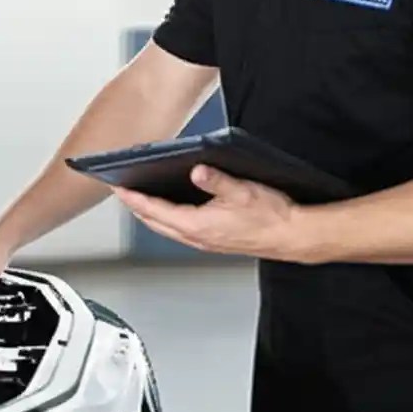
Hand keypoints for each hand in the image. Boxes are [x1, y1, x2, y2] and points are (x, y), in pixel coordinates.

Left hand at [117, 165, 312, 262]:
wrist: (293, 236)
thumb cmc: (272, 217)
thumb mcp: (242, 190)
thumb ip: (216, 180)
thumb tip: (196, 170)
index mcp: (198, 225)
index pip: (155, 211)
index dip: (135, 199)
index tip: (120, 188)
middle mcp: (197, 237)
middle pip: (155, 223)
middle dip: (136, 207)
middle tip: (122, 191)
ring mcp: (205, 241)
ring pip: (167, 228)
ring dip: (150, 214)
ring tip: (140, 199)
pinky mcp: (213, 240)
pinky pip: (180, 230)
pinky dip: (167, 219)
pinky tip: (170, 209)